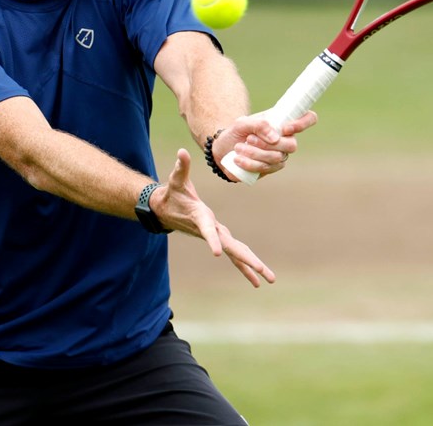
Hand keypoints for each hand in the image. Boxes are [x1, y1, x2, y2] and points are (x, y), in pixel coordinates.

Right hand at [152, 149, 275, 286]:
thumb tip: (182, 152)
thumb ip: (181, 167)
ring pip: (235, 253)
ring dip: (251, 266)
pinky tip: (257, 276)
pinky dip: (246, 263)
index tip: (215, 253)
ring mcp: (214, 235)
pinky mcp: (217, 237)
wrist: (164, 211)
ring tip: (268, 279)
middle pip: (229, 247)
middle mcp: (209, 230)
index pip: (206, 229)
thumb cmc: (172, 193)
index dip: (211, 239)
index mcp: (200, 217)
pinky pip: (234, 252)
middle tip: (262, 271)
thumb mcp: (176, 179)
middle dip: (246, 259)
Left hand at [213, 110, 317, 180]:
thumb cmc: (237, 131)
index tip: (286, 128)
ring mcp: (280, 155)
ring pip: (277, 158)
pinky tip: (238, 159)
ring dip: (255, 153)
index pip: (307, 118)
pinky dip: (250, 164)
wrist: (224, 147)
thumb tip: (276, 137)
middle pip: (292, 145)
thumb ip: (259, 124)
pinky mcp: (270, 169)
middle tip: (249, 139)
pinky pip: (266, 169)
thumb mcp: (242, 123)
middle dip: (268, 144)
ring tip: (238, 148)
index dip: (303, 123)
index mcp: (283, 123)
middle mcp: (286, 139)